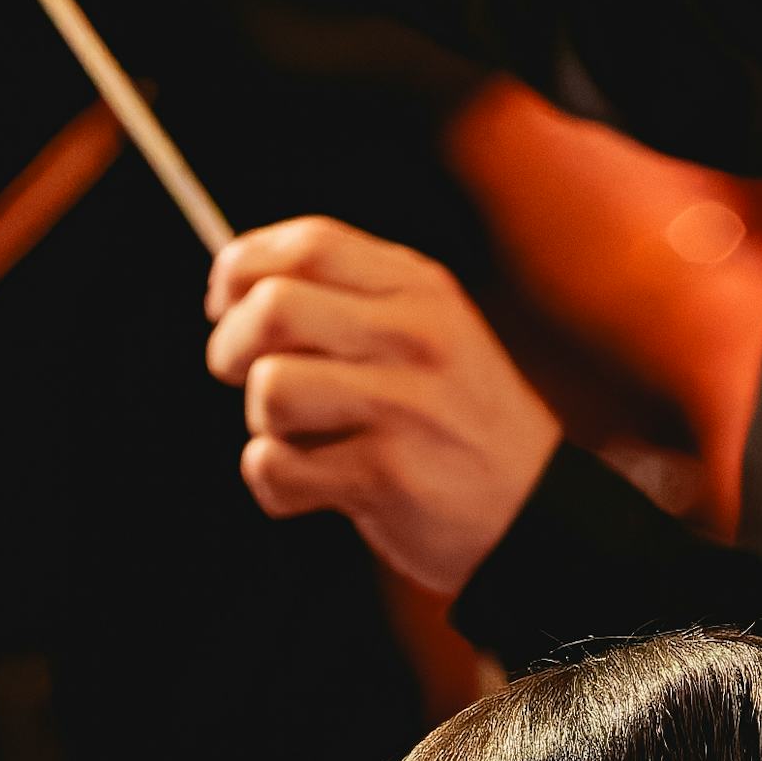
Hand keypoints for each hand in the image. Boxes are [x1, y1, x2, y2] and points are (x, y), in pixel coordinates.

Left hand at [205, 217, 563, 598]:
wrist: (537, 517)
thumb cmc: (462, 426)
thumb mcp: (432, 333)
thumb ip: (352, 301)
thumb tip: (240, 291)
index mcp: (420, 289)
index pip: (308, 243)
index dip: (242, 267)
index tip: (224, 302)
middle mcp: (414, 337)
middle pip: (272, 308)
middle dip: (232, 346)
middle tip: (239, 375)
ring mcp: (402, 406)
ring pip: (269, 389)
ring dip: (262, 424)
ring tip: (299, 440)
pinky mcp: (386, 476)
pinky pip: (276, 468)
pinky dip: (274, 485)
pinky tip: (310, 490)